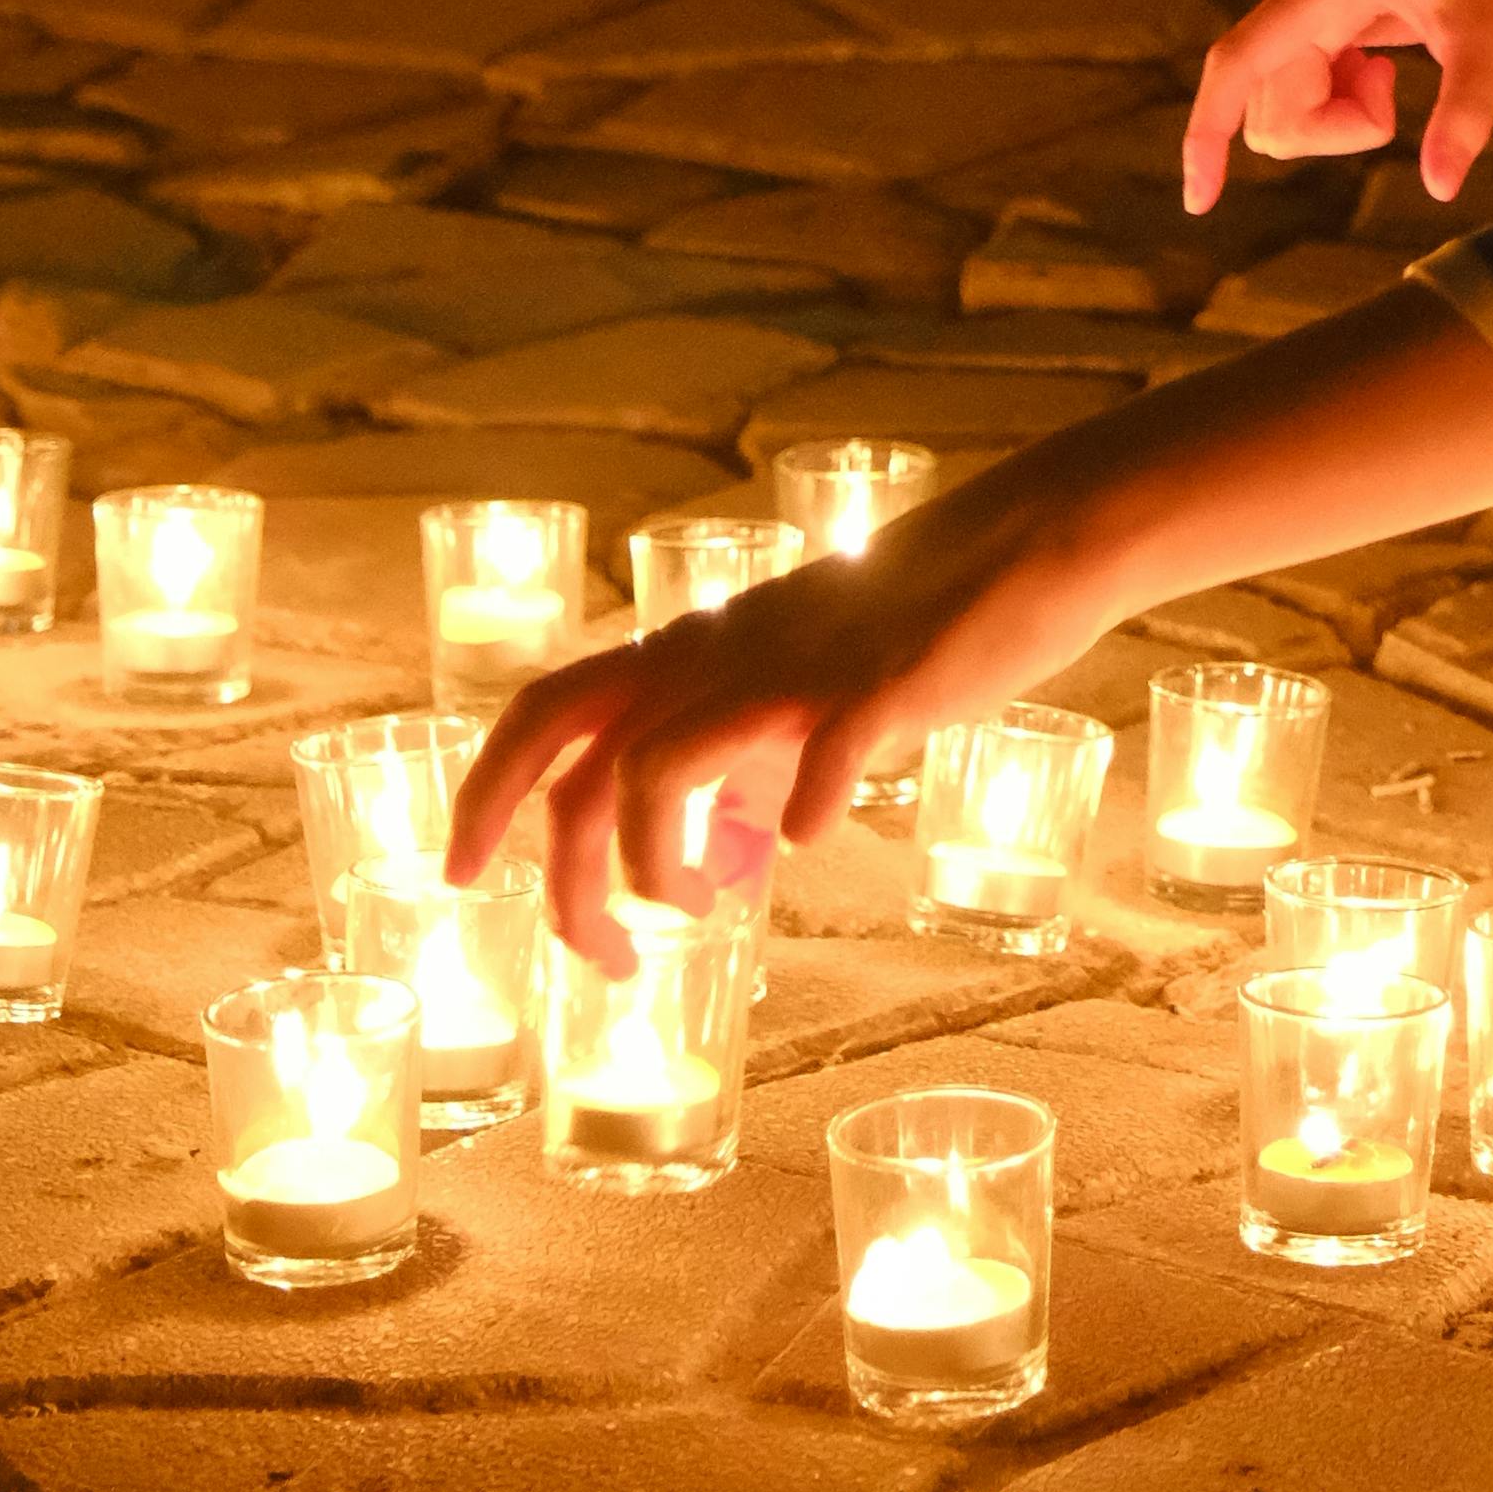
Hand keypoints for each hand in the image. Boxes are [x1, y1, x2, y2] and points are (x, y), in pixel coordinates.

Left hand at [448, 475, 1106, 972]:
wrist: (1028, 541)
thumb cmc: (914, 623)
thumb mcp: (799, 691)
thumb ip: (742, 763)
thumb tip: (718, 860)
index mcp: (695, 651)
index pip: (546, 712)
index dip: (486, 791)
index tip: (464, 873)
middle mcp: (721, 653)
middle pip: (580, 759)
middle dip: (555, 867)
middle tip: (593, 951)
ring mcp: (795, 668)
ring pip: (658, 765)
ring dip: (656, 862)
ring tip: (701, 909)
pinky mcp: (882, 681)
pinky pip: (821, 748)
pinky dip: (802, 805)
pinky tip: (815, 833)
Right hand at [1180, 0, 1492, 209]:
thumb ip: (1465, 113)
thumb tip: (1440, 188)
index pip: (1238, 62)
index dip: (1207, 132)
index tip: (1200, 201)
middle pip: (1271, 106)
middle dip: (1333, 131)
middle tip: (1397, 96)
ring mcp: (1302, 2)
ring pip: (1283, 107)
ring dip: (1339, 121)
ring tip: (1395, 75)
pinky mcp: (1315, 18)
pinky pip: (1300, 94)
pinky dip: (1343, 109)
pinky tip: (1385, 68)